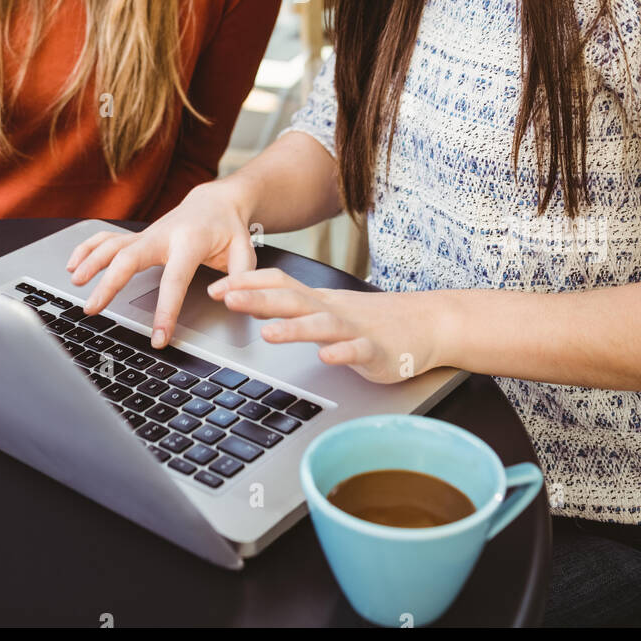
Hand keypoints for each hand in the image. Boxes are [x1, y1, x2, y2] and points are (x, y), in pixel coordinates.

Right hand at [65, 182, 257, 347]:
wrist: (216, 202)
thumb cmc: (229, 229)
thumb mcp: (244, 250)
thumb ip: (239, 276)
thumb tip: (223, 297)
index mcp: (190, 241)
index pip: (175, 280)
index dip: (166, 311)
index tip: (158, 338)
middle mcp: (163, 235)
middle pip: (129, 257)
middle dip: (109, 283)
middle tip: (93, 309)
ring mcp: (147, 234)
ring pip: (113, 245)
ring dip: (91, 261)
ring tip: (75, 283)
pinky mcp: (139, 236)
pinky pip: (108, 238)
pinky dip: (88, 248)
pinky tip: (74, 264)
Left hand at [208, 267, 450, 383]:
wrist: (426, 324)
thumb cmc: (372, 321)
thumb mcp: (327, 311)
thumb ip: (293, 309)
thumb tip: (253, 305)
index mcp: (318, 301)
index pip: (279, 283)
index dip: (246, 284)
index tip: (214, 287)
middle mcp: (332, 310)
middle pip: (292, 299)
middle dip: (258, 299)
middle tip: (227, 299)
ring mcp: (355, 330)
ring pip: (322, 325)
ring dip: (294, 328)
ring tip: (268, 333)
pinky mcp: (377, 351)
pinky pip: (359, 352)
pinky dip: (342, 353)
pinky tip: (327, 356)